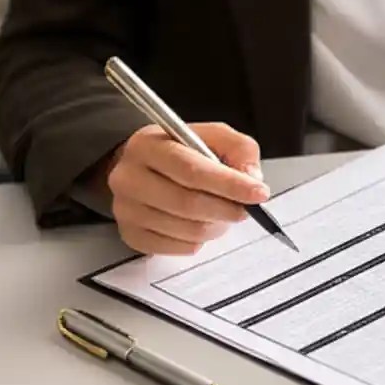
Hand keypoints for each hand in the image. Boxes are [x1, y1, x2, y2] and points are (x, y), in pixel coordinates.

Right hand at [99, 123, 268, 254]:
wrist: (142, 168)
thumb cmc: (180, 152)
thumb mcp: (212, 136)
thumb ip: (238, 148)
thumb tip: (251, 177)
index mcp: (148, 145)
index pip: (192, 170)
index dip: (230, 184)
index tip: (259, 193)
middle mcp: (129, 177)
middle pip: (189, 204)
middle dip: (228, 209)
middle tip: (245, 208)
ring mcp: (126, 209)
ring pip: (187, 230)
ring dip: (216, 226)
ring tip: (221, 213)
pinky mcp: (130, 234)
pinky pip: (178, 248)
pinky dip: (199, 240)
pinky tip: (200, 223)